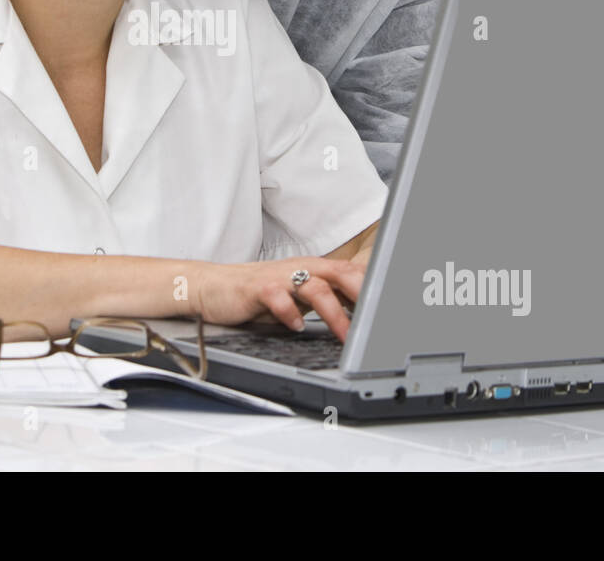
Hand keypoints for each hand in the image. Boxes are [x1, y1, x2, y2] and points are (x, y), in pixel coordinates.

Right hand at [192, 256, 366, 341]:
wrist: (212, 287)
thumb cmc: (258, 294)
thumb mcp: (297, 296)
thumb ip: (325, 299)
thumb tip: (359, 313)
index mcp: (312, 270)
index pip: (350, 273)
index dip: (373, 289)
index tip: (391, 309)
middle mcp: (299, 269)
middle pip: (339, 274)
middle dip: (362, 294)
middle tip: (378, 318)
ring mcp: (279, 277)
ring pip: (315, 287)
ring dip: (333, 312)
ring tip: (343, 334)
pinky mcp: (257, 288)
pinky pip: (277, 297)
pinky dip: (290, 312)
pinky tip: (296, 326)